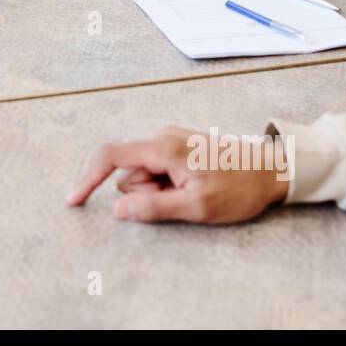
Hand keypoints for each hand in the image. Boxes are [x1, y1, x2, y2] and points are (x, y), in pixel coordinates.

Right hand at [66, 125, 288, 223]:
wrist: (272, 170)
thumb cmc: (240, 188)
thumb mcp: (198, 206)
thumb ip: (155, 207)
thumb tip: (119, 209)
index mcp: (164, 147)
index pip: (112, 157)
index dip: (88, 179)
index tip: (73, 200)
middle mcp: (162, 137)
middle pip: (129, 172)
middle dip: (145, 193)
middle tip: (181, 200)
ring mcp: (170, 140)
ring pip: (143, 174)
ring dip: (158, 190)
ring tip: (192, 193)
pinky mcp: (177, 146)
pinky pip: (157, 170)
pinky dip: (166, 184)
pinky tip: (193, 186)